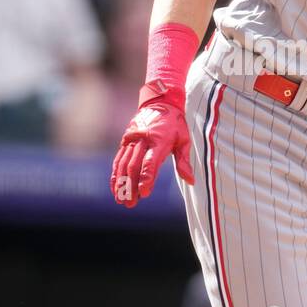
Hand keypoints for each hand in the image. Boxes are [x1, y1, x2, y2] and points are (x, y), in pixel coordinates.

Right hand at [109, 87, 194, 208]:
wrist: (160, 102)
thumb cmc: (175, 124)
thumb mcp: (184, 140)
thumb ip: (184, 161)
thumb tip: (191, 181)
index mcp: (158, 141)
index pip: (150, 163)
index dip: (146, 178)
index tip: (144, 193)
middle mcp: (142, 140)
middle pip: (133, 166)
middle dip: (131, 186)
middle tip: (130, 204)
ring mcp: (132, 140)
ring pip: (123, 164)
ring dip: (121, 183)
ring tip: (120, 200)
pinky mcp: (125, 140)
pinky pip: (118, 159)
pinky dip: (115, 174)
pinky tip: (115, 188)